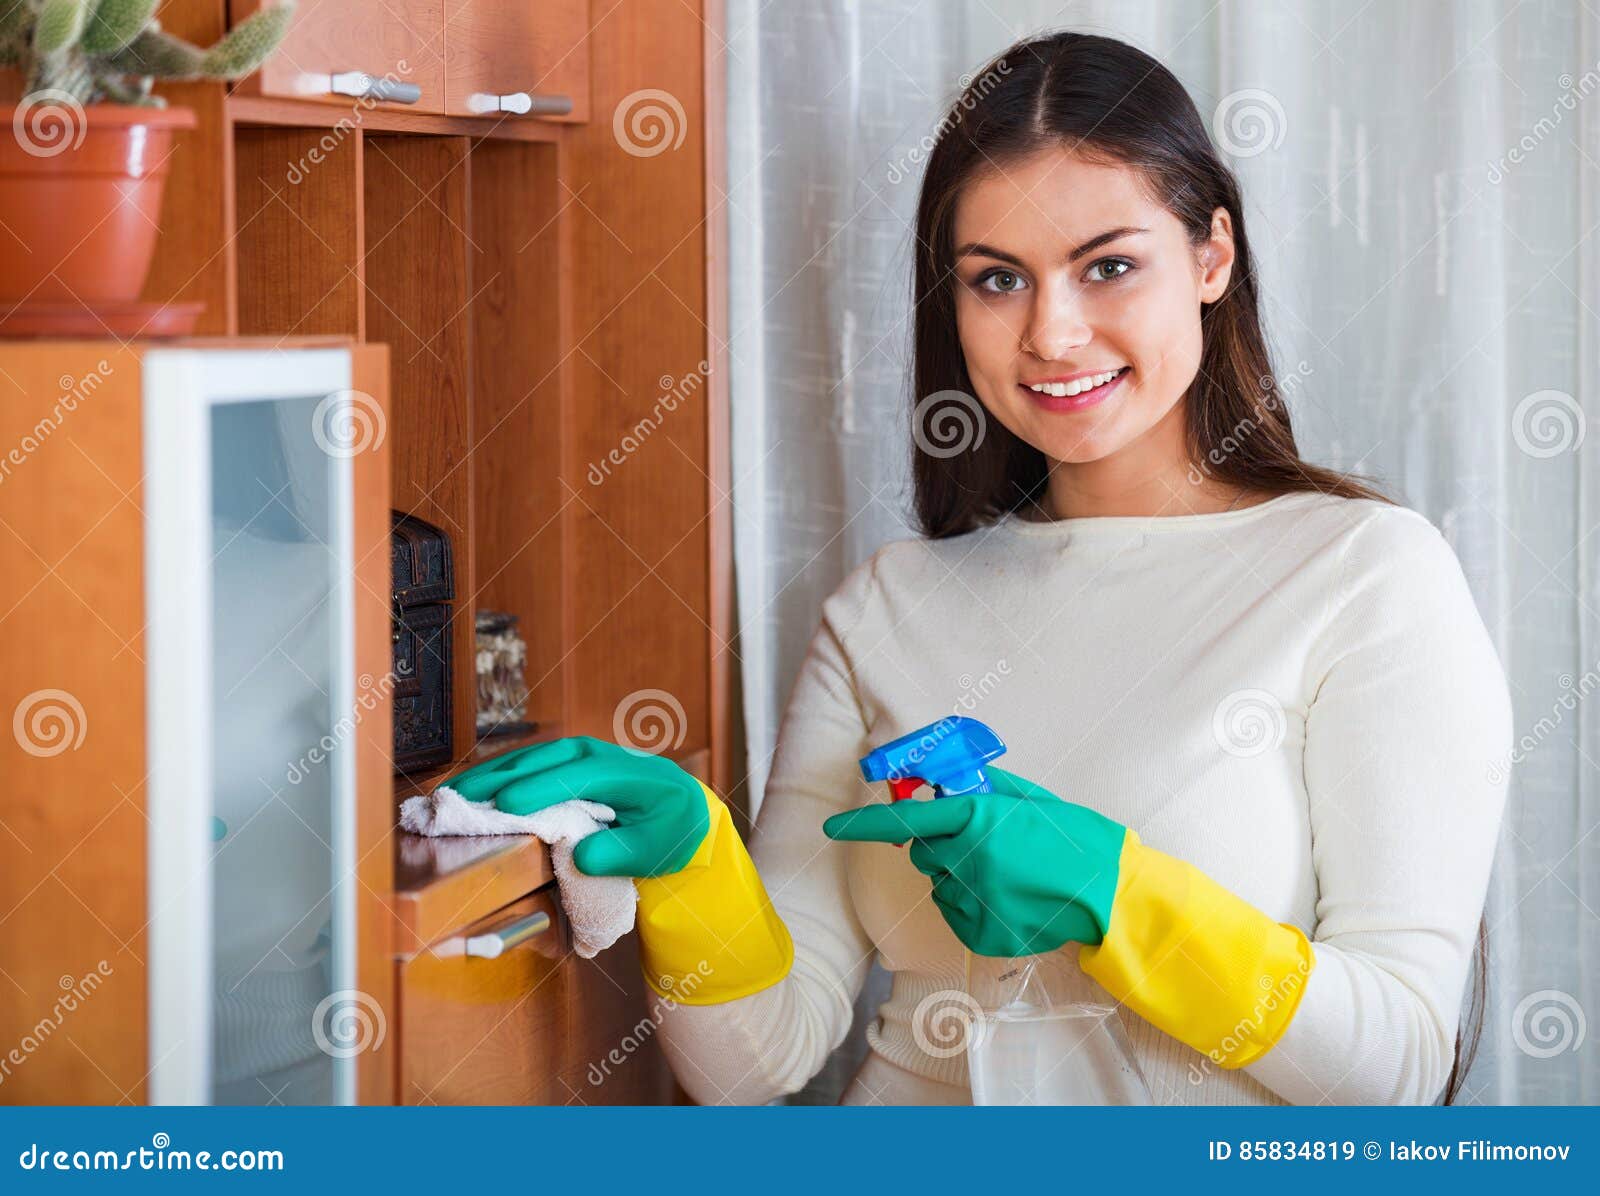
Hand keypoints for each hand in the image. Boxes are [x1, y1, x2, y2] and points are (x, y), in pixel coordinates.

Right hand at [442, 735, 710, 876]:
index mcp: (622, 771)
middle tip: (460, 799)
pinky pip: (527, 765)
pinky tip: (473, 788)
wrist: (682, 806)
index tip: (507, 806)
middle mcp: (594, 754)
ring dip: (491, 773)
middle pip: (542, 760)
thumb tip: (581, 858)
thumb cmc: (670, 827)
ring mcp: (576, 755)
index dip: (539, 789)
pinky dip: (498, 774)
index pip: (576, 776)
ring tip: (454, 793)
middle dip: (501, 777)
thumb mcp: (658, 848)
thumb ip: (622, 853)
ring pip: (528, 758)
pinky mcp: (563, 764)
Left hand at [822, 766, 1126, 956]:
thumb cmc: (1071, 838)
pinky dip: (973, 907)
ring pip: (940, 885)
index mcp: (978, 819)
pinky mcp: (981, 935)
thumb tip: (944, 784)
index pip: (908, 818)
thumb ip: (981, 791)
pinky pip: (957, 915)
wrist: (1109, 893)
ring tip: (1007, 876)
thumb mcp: (1026, 800)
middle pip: (924, 853)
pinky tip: (1009, 900)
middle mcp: (969, 860)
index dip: (865, 823)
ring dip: (960, 877)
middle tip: (982, 845)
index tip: (833, 827)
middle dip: (941, 845)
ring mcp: (974, 901)